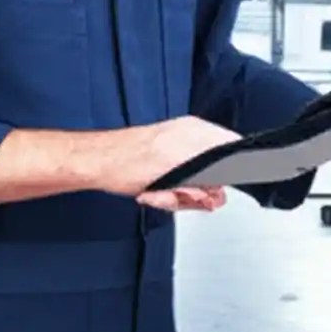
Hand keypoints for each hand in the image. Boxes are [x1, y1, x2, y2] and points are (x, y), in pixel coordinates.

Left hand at [103, 115, 239, 211]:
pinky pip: (180, 192)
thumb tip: (228, 179)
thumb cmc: (124, 162)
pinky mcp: (167, 171)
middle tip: (180, 195)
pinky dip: (166, 198)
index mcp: (197, 132)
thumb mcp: (174, 166)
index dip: (231, 174)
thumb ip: (207, 171)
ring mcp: (178, 157)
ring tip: (159, 194)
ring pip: (197, 190)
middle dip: (197, 194)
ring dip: (178, 199)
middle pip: (218, 178)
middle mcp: (190, 142)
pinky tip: (152, 194)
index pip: (234, 150)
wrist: (96, 165)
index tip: (213, 188)